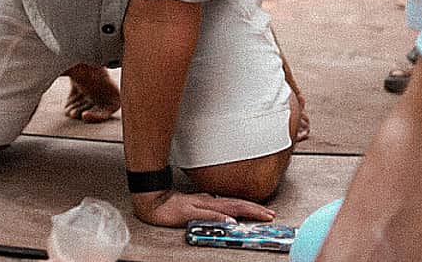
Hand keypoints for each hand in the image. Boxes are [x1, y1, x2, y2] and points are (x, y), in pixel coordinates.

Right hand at [131, 189, 274, 226]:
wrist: (150, 202)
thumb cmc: (171, 204)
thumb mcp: (194, 205)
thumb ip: (208, 207)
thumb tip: (222, 211)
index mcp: (209, 201)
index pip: (235, 203)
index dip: (252, 206)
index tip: (267, 212)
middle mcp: (206, 201)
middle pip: (235, 204)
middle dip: (255, 209)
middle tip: (270, 214)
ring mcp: (198, 206)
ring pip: (225, 207)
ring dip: (244, 210)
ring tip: (259, 215)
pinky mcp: (188, 212)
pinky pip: (206, 215)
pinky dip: (219, 217)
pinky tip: (230, 220)